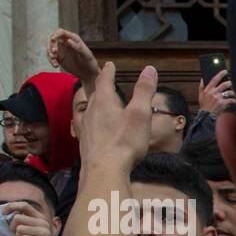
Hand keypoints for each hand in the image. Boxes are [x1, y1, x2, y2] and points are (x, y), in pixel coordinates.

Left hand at [0, 201, 53, 235]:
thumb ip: (16, 218)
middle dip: (12, 228)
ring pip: (20, 229)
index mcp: (40, 217)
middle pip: (18, 218)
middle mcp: (44, 223)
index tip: (2, 213)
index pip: (24, 205)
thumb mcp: (23, 227)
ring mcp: (46, 233)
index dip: (11, 207)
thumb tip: (0, 209)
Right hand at [47, 28, 99, 84]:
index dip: (55, 34)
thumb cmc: (90, 63)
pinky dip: (51, 60)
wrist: (89, 74)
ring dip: (49, 53)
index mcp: (73, 38)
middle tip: (54, 53)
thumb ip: (78, 47)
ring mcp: (61, 50)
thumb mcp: (86, 55)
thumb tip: (68, 40)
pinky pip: (51, 56)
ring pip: (50, 47)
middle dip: (50, 45)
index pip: (61, 32)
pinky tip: (55, 65)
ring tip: (54, 61)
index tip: (53, 40)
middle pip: (53, 39)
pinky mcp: (59, 57)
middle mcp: (65, 42)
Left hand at [77, 61, 157, 176]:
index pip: (104, 80)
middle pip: (95, 95)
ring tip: (100, 104)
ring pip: (89, 111)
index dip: (108, 71)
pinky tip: (94, 129)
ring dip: (96, 105)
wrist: (104, 171)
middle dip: (101, 87)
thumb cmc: (125, 141)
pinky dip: (92, 122)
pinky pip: (87, 127)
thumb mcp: (140, 113)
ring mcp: (86, 128)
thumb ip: (144, 91)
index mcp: (104, 101)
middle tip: (106, 83)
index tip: (110, 64)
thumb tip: (150, 69)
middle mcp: (91, 111)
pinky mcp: (85, 144)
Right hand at [198, 70, 233, 114]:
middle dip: (229, 83)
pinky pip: (231, 100)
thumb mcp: (200, 95)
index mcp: (208, 89)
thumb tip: (202, 79)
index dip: (221, 74)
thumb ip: (201, 86)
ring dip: (232, 93)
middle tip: (230, 83)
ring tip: (233, 94)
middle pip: (224, 84)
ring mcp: (219, 98)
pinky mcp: (223, 104)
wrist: (205, 115)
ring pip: (229, 92)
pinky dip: (234, 101)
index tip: (225, 71)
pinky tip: (233, 101)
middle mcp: (214, 92)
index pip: (215, 79)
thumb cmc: (203, 105)